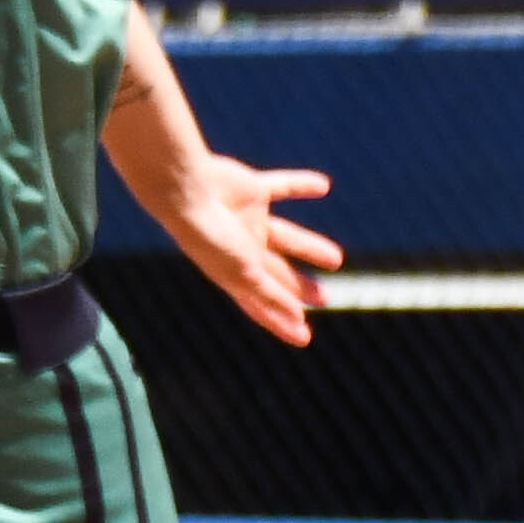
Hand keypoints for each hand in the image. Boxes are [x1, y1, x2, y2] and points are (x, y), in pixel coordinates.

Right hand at [165, 154, 339, 347]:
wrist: (187, 189)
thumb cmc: (209, 236)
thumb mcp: (243, 272)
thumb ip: (270, 295)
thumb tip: (298, 320)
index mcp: (233, 272)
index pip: (261, 304)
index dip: (280, 322)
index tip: (304, 337)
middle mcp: (240, 247)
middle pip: (277, 271)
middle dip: (298, 286)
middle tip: (324, 298)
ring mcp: (247, 218)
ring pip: (286, 235)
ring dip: (310, 246)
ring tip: (336, 259)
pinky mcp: (252, 189)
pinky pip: (282, 186)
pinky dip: (301, 184)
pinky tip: (323, 185)